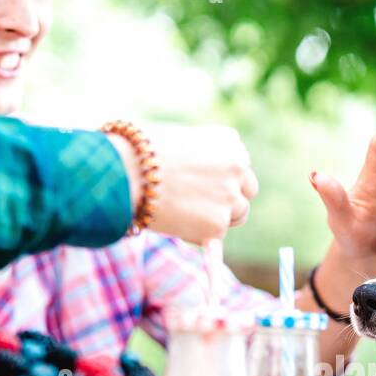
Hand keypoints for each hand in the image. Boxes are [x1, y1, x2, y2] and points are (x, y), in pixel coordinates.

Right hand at [110, 123, 258, 243]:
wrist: (127, 172)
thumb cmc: (140, 153)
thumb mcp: (179, 140)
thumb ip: (202, 157)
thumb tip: (206, 182)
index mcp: (229, 141)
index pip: (240, 163)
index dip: (221, 175)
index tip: (204, 181)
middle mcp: (238, 167)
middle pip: (248, 189)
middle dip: (230, 197)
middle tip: (203, 203)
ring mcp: (230, 196)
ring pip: (239, 214)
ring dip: (219, 216)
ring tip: (185, 211)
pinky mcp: (218, 224)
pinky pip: (217, 234)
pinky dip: (200, 233)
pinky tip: (177, 221)